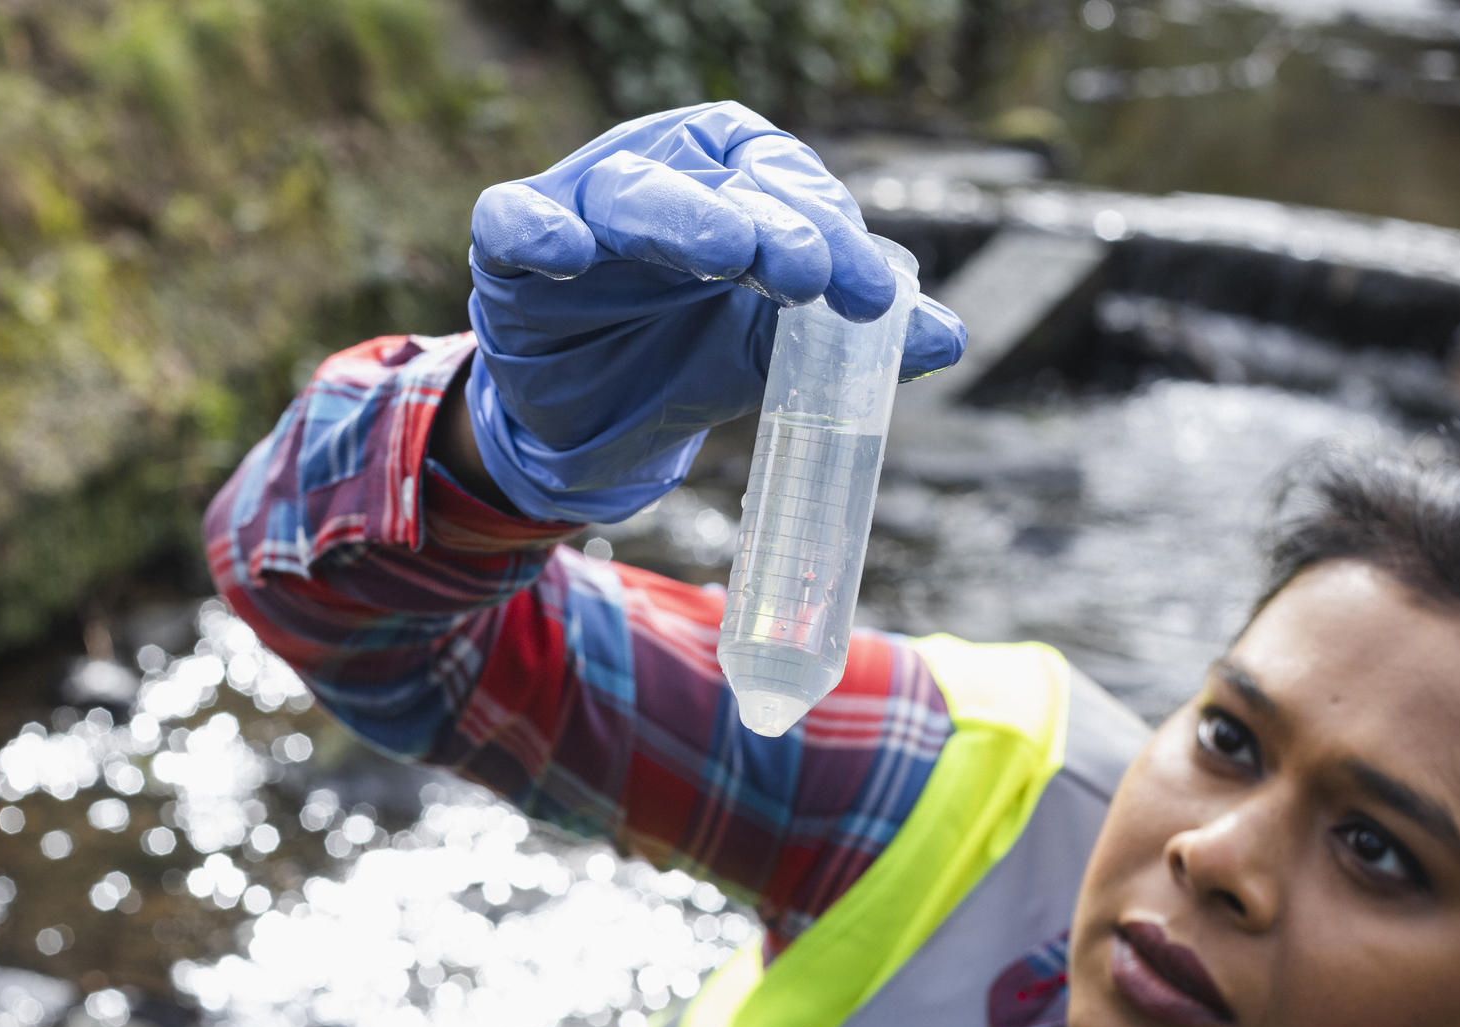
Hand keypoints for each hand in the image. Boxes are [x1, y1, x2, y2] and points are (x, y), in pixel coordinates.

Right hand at [462, 102, 965, 521]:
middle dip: (766, 223)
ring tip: (721, 252)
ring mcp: (583, 206)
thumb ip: (857, 339)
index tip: (873, 299)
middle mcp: (664, 173)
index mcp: (735, 180)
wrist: (596, 419)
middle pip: (716, 181)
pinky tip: (564, 252)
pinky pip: (513, 221)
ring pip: (627, 192)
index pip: (789, 188)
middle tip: (804, 272)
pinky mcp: (510, 251)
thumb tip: (950, 337)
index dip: (834, 237)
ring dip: (677, 218)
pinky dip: (536, 229)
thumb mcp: (779, 352)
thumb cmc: (692, 351)